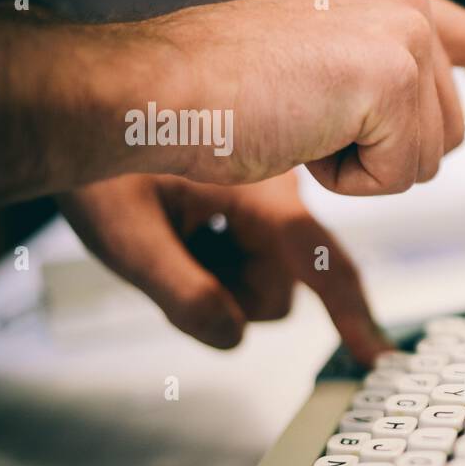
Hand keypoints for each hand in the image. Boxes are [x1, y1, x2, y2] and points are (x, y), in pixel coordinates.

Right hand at [0, 0, 464, 204]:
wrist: (163, 90)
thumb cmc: (222, 91)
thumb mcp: (322, 73)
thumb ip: (382, 80)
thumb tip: (440, 124)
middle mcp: (403, 5)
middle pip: (451, 132)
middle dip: (388, 157)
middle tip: (313, 127)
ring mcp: (402, 37)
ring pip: (430, 160)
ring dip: (366, 169)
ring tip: (304, 126)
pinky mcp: (392, 77)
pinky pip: (402, 175)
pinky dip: (352, 181)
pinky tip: (306, 139)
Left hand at [57, 172, 391, 363]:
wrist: (87, 108)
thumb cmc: (103, 161)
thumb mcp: (126, 234)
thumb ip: (183, 295)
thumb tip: (231, 334)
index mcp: (262, 194)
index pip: (321, 263)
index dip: (351, 317)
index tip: (378, 356)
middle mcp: (281, 194)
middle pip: (280, 286)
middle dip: (227, 290)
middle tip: (165, 255)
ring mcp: (272, 200)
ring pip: (266, 279)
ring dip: (218, 276)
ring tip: (169, 233)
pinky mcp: (258, 205)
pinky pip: (255, 258)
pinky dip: (218, 259)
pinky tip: (183, 229)